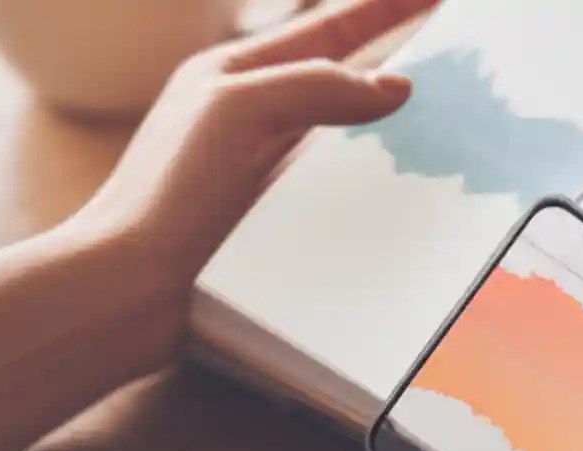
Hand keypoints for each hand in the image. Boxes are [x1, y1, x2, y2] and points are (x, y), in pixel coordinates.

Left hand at [68, 0, 435, 295]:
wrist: (132, 290)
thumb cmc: (165, 194)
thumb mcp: (236, 109)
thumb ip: (315, 85)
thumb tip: (393, 87)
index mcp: (232, 77)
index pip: (326, 30)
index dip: (382, 9)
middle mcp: (248, 120)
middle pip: (337, 81)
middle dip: (391, 68)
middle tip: (450, 61)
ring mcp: (260, 173)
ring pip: (341, 139)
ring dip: (387, 134)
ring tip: (439, 127)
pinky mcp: (271, 223)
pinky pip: (336, 192)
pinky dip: (371, 186)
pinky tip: (400, 195)